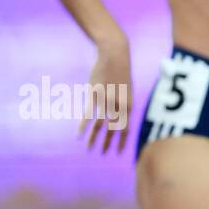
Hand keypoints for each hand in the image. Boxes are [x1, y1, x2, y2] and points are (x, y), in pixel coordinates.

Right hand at [79, 39, 131, 154]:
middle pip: (113, 130)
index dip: (121, 142)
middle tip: (103, 154)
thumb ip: (123, 105)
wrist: (115, 55)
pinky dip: (83, 125)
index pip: (126, 129)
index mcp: (129, 106)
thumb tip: (119, 119)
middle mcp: (118, 105)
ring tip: (89, 148)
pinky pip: (88, 114)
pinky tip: (79, 134)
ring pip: (100, 124)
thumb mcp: (127, 91)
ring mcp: (106, 100)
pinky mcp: (94, 94)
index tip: (117, 153)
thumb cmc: (121, 73)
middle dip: (107, 143)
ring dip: (93, 138)